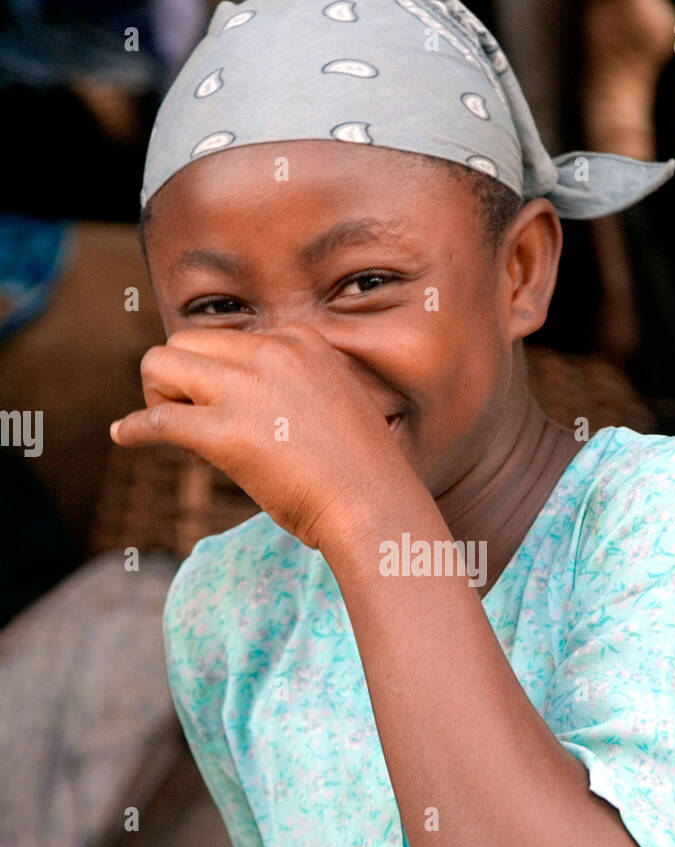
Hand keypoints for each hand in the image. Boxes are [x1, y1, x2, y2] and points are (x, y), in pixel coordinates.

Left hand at [109, 324, 411, 549]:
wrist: (375, 506)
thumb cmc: (362, 472)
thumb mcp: (335, 405)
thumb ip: (298, 389)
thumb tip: (257, 405)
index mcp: (301, 341)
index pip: (232, 340)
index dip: (221, 378)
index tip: (235, 415)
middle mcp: (271, 352)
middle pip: (188, 342)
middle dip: (180, 379)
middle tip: (196, 422)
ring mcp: (245, 389)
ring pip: (160, 364)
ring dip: (159, 397)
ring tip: (182, 435)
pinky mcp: (224, 432)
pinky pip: (157, 418)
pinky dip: (136, 429)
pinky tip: (126, 437)